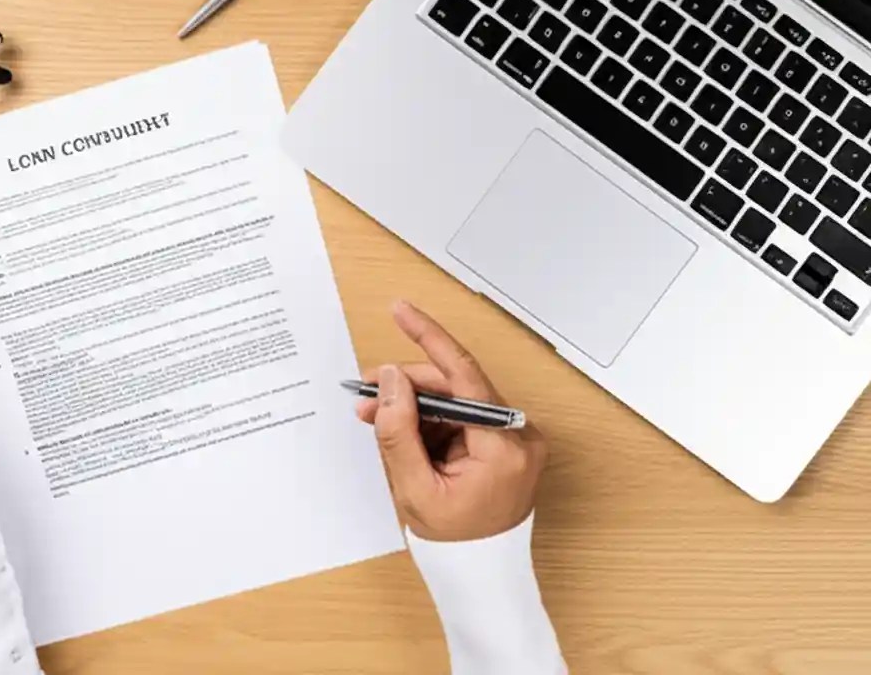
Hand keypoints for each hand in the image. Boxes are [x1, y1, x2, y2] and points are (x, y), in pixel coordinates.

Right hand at [357, 301, 546, 541]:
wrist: (483, 572)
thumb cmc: (454, 541)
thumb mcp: (414, 488)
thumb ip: (398, 431)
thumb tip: (389, 380)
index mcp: (503, 447)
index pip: (463, 375)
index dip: (428, 338)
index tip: (402, 311)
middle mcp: (519, 434)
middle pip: (456, 386)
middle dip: (406, 386)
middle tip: (364, 394)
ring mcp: (517, 438)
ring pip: (456, 399)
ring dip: (415, 405)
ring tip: (376, 416)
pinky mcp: (508, 442)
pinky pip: (463, 416)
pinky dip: (431, 420)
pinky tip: (404, 430)